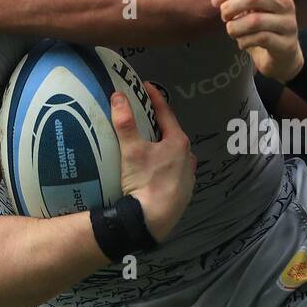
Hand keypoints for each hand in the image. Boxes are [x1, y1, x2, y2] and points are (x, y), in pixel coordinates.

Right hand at [112, 84, 195, 243]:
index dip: (155, 98)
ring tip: (148, 145)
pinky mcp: (184, 193)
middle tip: (144, 118)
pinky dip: (165, 167)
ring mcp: (188, 177)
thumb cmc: (144, 181)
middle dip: (159, 125)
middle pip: (171, 134)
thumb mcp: (132, 150)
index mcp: (178, 142)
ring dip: (163, 148)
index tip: (145, 87)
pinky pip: (174, 173)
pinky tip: (155, 172)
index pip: (166, 113)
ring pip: (175, 155)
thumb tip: (118, 96)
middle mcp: (188, 158)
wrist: (152, 220)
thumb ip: (125, 123)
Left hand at [211, 0, 302, 81]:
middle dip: (231, 7)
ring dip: (235, 28)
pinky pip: (260, 39)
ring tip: (233, 32)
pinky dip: (244, 42)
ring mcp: (289, 23)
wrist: (281, 57)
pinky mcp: (287, 44)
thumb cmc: (259, 29)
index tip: (214, 2)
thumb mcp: (248, 10)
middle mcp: (285, 2)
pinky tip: (243, 44)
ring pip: (255, 20)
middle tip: (224, 17)